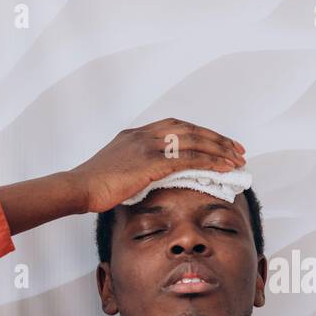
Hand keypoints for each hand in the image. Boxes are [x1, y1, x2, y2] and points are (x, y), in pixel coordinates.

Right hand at [70, 118, 246, 212]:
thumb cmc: (93, 185)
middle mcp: (144, 135)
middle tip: (237, 149)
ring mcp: (147, 146)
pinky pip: (188, 159)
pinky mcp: (150, 162)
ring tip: (237, 160)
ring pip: (194, 142)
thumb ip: (137, 167)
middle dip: (217, 139)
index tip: (218, 142)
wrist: (78, 188)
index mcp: (136, 135)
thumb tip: (151, 178)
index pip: (176, 127)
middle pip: (190, 130)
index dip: (201, 134)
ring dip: (219, 150)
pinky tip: (223, 168)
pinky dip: (210, 162)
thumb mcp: (118, 170)